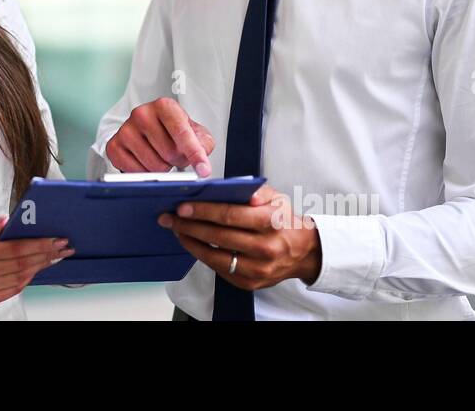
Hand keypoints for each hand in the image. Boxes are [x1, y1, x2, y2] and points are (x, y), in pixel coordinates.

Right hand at [0, 216, 73, 305]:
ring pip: (21, 277)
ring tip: (54, 258)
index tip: (56, 240)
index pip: (17, 248)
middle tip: (63, 249)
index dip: (40, 245)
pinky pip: (14, 289)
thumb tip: (8, 220)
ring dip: (40, 267)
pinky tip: (36, 270)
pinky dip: (28, 279)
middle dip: (46, 255)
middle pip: (23, 263)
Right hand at [105, 97, 215, 176]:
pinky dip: (146, 172)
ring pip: (153, 165)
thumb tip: (201, 164)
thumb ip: (203, 145)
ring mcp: (125, 130)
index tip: (203, 170)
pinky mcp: (114, 146)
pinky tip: (147, 162)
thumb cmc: (174, 131)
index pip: (181, 132)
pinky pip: (136, 172)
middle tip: (175, 154)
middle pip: (169, 152)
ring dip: (163, 168)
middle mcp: (141, 113)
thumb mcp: (196, 133)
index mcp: (164, 106)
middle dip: (177, 160)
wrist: (150, 129)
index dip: (194, 153)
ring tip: (161, 156)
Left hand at [157, 183, 322, 289]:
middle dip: (190, 226)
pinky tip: (193, 244)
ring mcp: (259, 268)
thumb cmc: (284, 221)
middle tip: (170, 218)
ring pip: (216, 257)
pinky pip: (220, 269)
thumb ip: (256, 191)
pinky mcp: (251, 282)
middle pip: (219, 237)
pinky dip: (204, 256)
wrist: (303, 252)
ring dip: (192, 243)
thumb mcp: (277, 199)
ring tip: (178, 231)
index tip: (183, 207)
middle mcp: (266, 247)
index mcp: (272, 221)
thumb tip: (239, 191)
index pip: (231, 215)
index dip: (203, 211)